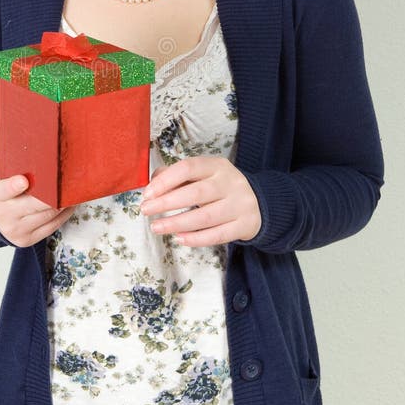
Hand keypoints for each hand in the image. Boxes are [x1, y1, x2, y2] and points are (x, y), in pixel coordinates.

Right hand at [0, 159, 76, 246]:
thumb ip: (13, 162)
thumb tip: (38, 147)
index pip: (5, 191)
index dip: (14, 186)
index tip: (24, 180)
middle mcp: (4, 215)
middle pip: (34, 205)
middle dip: (53, 195)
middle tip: (68, 182)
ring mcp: (16, 230)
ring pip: (47, 216)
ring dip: (63, 203)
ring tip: (73, 190)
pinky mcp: (26, 240)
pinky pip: (52, 227)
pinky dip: (63, 214)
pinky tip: (69, 203)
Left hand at [140, 156, 261, 246]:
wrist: (260, 203)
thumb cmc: (221, 187)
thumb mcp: (204, 175)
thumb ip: (178, 176)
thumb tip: (153, 184)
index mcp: (217, 166)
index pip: (188, 168)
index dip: (165, 181)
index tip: (147, 194)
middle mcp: (230, 183)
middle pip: (196, 193)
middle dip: (166, 203)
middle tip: (145, 210)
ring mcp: (239, 205)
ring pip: (205, 217)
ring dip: (177, 224)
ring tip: (157, 227)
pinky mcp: (244, 226)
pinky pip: (217, 235)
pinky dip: (195, 239)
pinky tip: (178, 239)